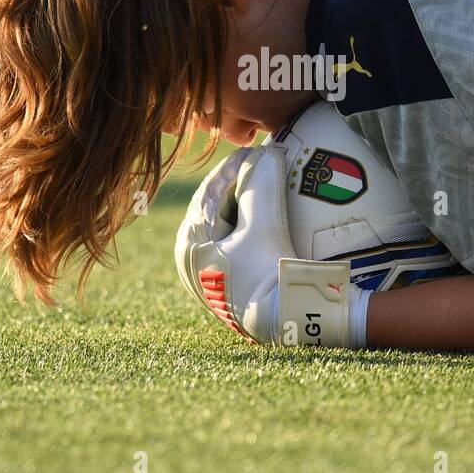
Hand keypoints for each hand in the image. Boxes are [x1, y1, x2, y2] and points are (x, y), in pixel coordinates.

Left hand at [175, 145, 364, 346]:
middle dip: (239, 183)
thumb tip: (266, 151)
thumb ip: (260, 184)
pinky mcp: (229, 282)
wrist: (285, 323)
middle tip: (264, 162)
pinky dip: (251, 223)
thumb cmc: (267, 273)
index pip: (210, 192)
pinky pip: (237, 241)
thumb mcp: (263, 224)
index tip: (257, 150)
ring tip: (269, 182)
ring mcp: (208, 274)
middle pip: (216, 208)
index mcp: (188, 245)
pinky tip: (270, 211)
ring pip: (227, 224)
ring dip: (247, 202)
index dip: (234, 167)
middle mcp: (191, 260)